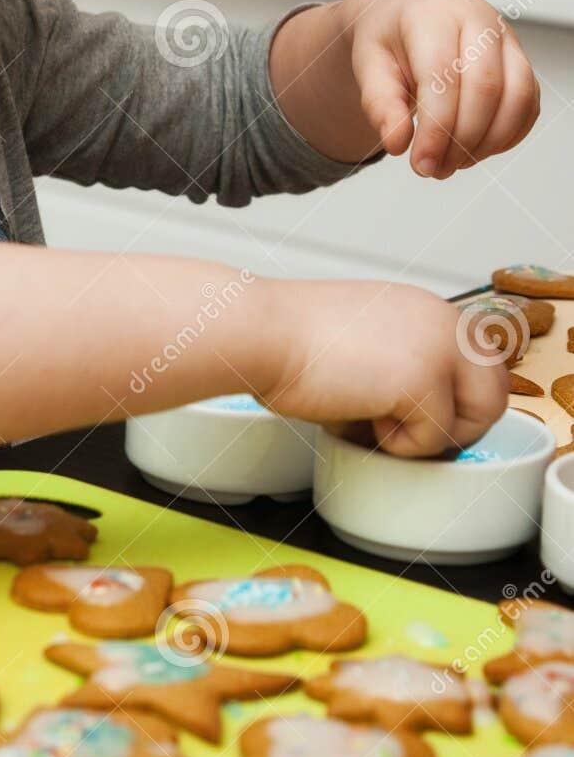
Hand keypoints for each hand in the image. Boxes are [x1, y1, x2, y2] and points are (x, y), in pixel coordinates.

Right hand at [253, 278, 508, 456]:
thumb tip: (416, 413)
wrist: (261, 333)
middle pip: (495, 393)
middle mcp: (443, 321)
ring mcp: (439, 348)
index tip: (417, 422)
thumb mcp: (362, 343)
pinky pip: (434, 440)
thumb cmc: (287, 342)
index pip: (480, 366)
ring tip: (376, 424)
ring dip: (428, 437)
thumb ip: (399, 364)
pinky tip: (356, 417)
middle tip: (407, 436)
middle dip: (457, 427)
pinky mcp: (424, 379)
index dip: (455, 404)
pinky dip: (395, 445)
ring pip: (476, 418)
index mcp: (427, 310)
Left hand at [345, 0, 539, 179]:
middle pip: (486, 88)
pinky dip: (506, 137)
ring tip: (452, 163)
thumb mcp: (367, 65)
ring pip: (518, 98)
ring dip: (488, 143)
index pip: (443, 75)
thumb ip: (379, 104)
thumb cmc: (388, 39)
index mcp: (434, 14)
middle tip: (434, 169)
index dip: (436, 128)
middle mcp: (478, 19)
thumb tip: (398, 143)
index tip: (421, 164)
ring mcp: (507, 40)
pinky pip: (528, 106)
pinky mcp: (521, 62)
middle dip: (462, 140)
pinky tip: (474, 150)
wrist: (406, 17)